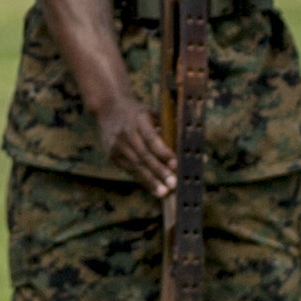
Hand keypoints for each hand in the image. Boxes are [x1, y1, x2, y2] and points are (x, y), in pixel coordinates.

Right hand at [82, 72, 178, 196]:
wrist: (110, 108)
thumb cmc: (140, 113)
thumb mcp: (153, 113)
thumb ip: (168, 129)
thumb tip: (190, 148)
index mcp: (139, 118)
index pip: (151, 137)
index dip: (163, 152)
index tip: (176, 164)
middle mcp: (126, 132)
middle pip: (143, 155)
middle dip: (159, 171)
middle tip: (172, 184)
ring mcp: (117, 144)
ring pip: (135, 166)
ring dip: (151, 181)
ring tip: (163, 193)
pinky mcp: (112, 155)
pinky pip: (129, 170)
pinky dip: (142, 180)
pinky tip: (153, 188)